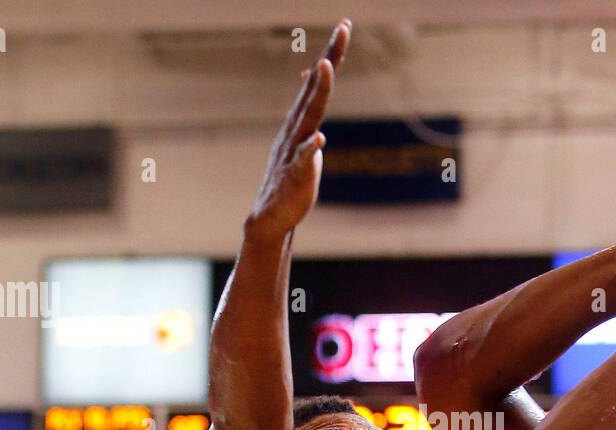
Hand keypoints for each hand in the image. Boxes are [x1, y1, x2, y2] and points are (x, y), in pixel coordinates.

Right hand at [245, 20, 350, 238]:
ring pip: (308, 116)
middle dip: (329, 59)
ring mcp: (293, 150)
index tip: (345, 26)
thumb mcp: (303, 138)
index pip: (318, 83)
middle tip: (343, 29)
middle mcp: (296, 129)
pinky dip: (309, 150)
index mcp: (300, 122)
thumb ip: (309, 110)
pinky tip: (318, 140)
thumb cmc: (290, 178)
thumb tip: (311, 77)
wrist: (270, 217)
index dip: (332, 55)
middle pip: (315, 89)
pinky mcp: (295, 176)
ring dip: (316, 92)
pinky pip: (303, 160)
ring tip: (325, 67)